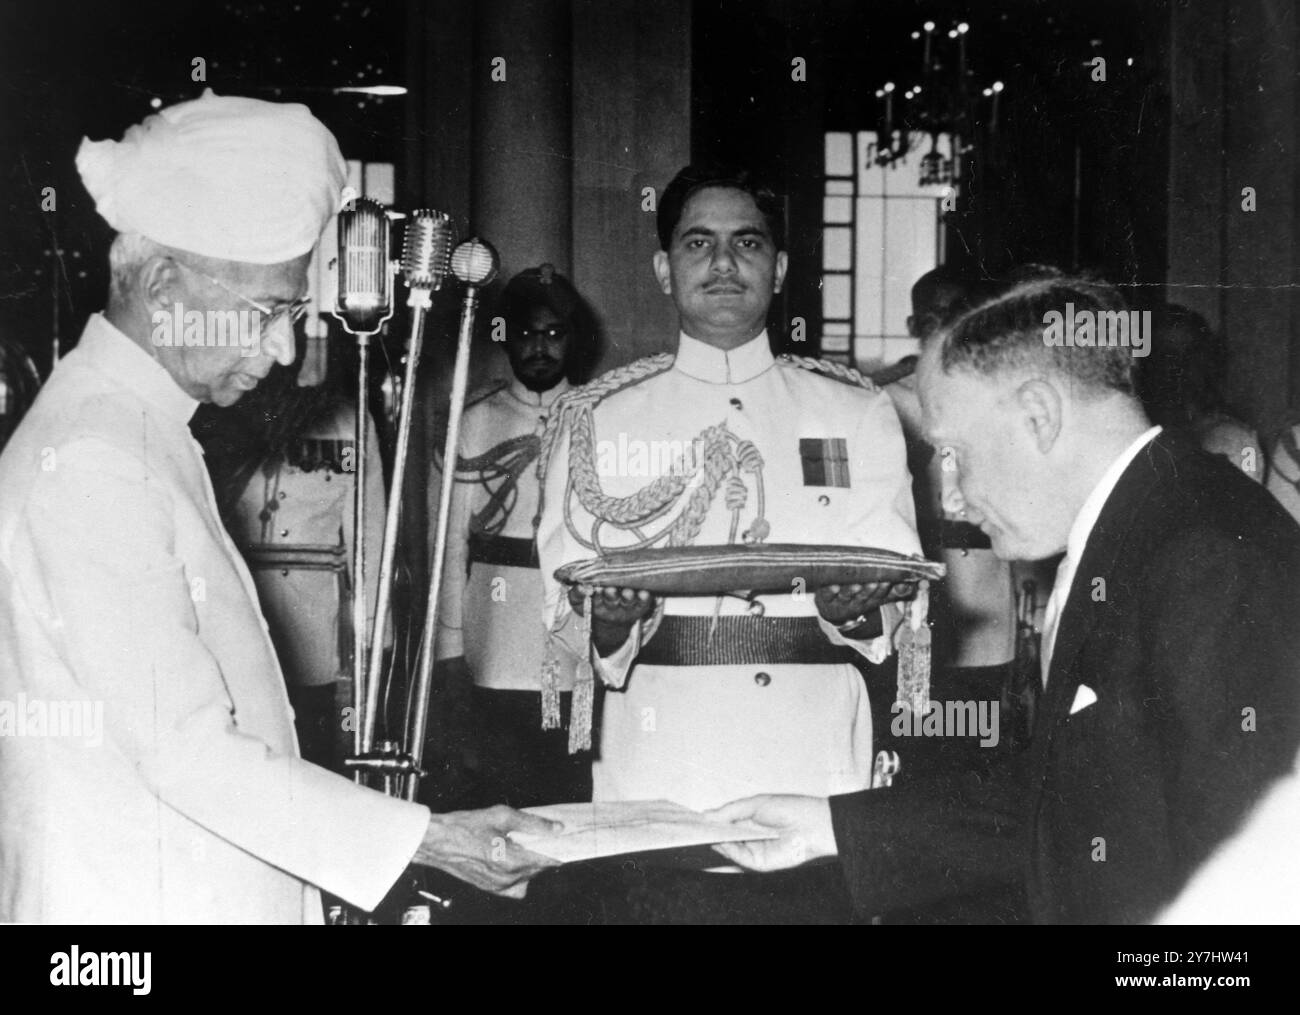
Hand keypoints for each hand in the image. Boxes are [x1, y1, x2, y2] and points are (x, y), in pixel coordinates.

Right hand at [412, 805, 561, 898]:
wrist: (437, 841)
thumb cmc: (465, 826)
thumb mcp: (503, 816)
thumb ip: (534, 823)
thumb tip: (556, 828)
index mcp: (513, 861)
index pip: (550, 860)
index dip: (560, 849)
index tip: (566, 840)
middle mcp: (508, 878)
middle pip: (540, 869)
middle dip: (543, 852)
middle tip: (541, 835)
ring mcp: (498, 886)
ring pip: (528, 878)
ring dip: (531, 863)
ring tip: (521, 844)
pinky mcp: (490, 888)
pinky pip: (514, 886)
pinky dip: (518, 875)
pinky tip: (511, 858)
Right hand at [568, 585, 657, 655]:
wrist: (612, 619)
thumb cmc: (594, 602)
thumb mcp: (579, 601)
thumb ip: (576, 594)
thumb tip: (580, 587)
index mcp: (595, 605)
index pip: (594, 600)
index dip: (594, 595)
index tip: (594, 589)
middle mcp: (611, 608)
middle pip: (611, 601)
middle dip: (611, 596)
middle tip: (610, 589)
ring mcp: (626, 608)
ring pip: (628, 602)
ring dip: (628, 597)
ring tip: (628, 592)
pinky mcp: (640, 608)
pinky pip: (643, 604)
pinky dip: (644, 599)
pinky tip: (645, 593)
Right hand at [706, 795, 837, 871]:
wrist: (812, 825)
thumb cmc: (788, 809)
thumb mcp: (754, 804)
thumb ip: (730, 811)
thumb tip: (707, 815)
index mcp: (749, 820)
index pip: (725, 823)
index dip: (711, 821)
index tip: (694, 818)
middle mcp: (750, 837)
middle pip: (725, 837)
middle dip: (710, 832)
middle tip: (693, 828)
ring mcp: (754, 850)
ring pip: (730, 848)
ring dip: (716, 841)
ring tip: (703, 833)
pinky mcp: (759, 863)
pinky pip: (740, 858)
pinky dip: (728, 850)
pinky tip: (721, 841)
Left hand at [815, 580, 916, 633]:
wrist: (833, 610)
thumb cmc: (860, 598)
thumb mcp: (879, 597)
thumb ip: (896, 591)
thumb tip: (915, 583)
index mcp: (869, 602)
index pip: (878, 597)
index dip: (883, 590)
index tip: (887, 581)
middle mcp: (855, 603)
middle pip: (864, 597)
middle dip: (870, 591)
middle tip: (876, 582)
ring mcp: (839, 601)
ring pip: (846, 597)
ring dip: (851, 591)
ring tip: (856, 584)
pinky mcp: (824, 598)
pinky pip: (827, 595)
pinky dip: (829, 591)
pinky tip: (832, 586)